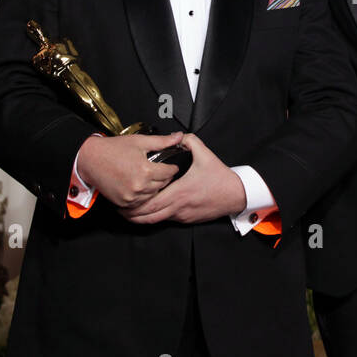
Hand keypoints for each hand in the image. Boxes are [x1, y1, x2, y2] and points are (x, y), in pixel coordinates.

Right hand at [78, 131, 184, 210]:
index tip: (171, 166)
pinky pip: (140, 202)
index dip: (172, 168)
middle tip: (160, 171)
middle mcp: (139, 186)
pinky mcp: (123, 202)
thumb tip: (178, 137)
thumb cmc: (112, 149)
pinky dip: (142, 196)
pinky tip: (139, 186)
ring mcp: (131, 196)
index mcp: (145, 170)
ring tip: (148, 178)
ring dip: (154, 188)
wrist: (90, 159)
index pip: (169, 173)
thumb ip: (162, 141)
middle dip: (164, 177)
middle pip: (162, 185)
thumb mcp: (139, 141)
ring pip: (153, 195)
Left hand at [121, 133, 247, 225]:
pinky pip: (167, 219)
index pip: (150, 203)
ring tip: (130, 211)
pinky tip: (150, 210)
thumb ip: (190, 142)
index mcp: (179, 192)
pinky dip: (156, 216)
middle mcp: (178, 207)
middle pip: (148, 217)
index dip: (134, 204)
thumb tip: (178, 136)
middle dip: (132, 214)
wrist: (236, 195)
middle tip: (120, 208)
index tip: (124, 199)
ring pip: (156, 221)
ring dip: (143, 217)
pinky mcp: (187, 219)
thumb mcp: (205, 155)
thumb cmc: (221, 178)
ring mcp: (182, 215)